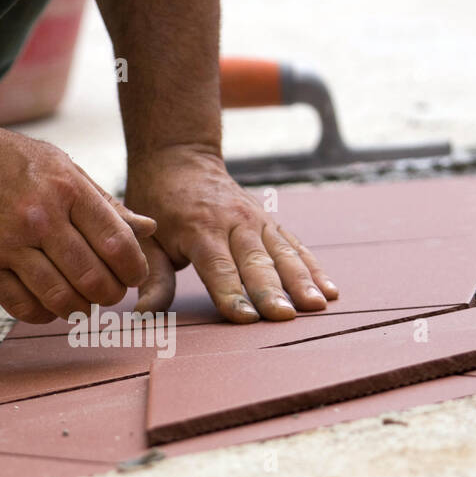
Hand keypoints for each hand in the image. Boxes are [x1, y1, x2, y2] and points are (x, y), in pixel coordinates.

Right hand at [0, 123, 155, 323]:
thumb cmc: (12, 163)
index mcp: (67, 189)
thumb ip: (105, 202)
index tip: (132, 277)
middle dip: (110, 295)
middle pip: (93, 278)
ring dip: (79, 310)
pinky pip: (22, 307)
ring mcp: (7, 243)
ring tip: (82, 303)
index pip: (117, 245)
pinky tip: (49, 306)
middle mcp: (39, 217)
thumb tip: (149, 229)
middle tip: (109, 294)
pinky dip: (43, 315)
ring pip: (60, 299)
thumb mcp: (63, 167)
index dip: (133, 271)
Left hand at [124, 145, 338, 321]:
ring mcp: (257, 220)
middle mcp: (234, 223)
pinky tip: (330, 291)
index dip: (232, 294)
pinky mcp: (271, 222)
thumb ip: (152, 278)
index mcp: (200, 229)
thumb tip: (144, 313)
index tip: (246, 318)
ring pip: (284, 254)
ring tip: (318, 306)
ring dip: (303, 281)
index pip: (218, 268)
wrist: (180, 158)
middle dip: (272, 291)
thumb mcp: (148, 239)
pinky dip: (314, 268)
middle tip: (286, 317)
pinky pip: (296, 246)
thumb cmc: (158, 204)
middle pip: (256, 263)